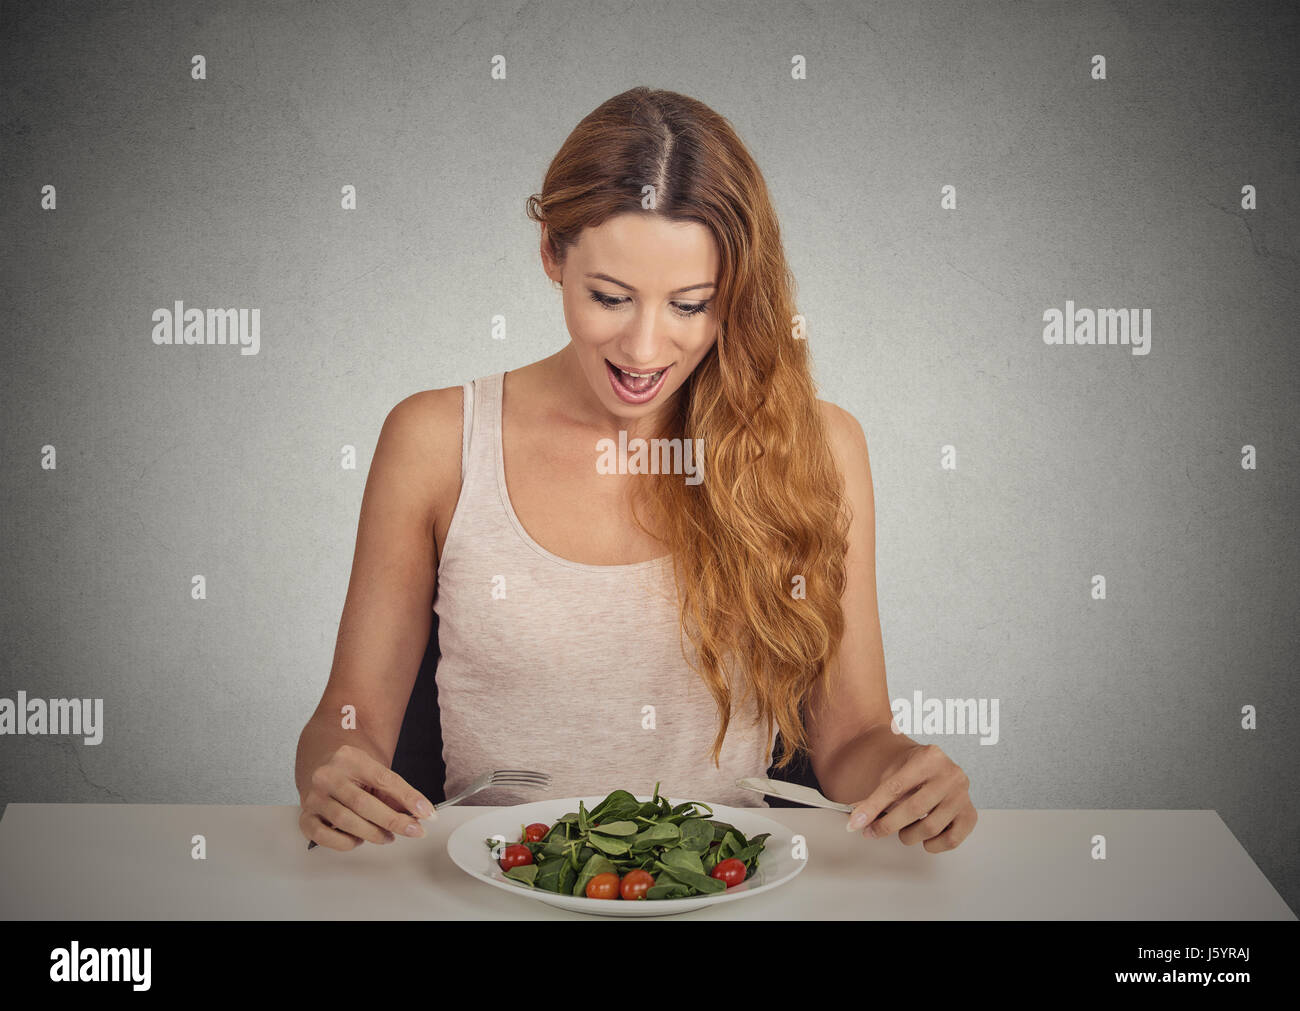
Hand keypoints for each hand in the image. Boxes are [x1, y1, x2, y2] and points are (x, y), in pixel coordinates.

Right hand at [299, 744, 435, 849]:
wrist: (321, 766)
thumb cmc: (352, 772)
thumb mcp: (374, 772)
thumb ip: (394, 792)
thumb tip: (420, 814)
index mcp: (350, 758)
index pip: (385, 779)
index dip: (409, 798)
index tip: (427, 813)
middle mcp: (327, 775)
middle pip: (364, 804)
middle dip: (393, 821)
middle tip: (413, 831)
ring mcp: (313, 796)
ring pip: (346, 821)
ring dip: (372, 833)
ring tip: (387, 836)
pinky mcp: (305, 816)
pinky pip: (324, 836)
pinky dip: (345, 843)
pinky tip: (358, 839)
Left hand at [845, 743, 975, 852]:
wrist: (933, 764)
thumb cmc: (911, 769)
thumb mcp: (891, 773)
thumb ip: (875, 797)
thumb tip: (856, 821)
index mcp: (929, 757)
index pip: (895, 787)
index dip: (872, 808)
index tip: (855, 823)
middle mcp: (950, 774)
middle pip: (913, 810)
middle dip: (888, 825)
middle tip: (874, 831)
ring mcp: (962, 795)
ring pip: (930, 828)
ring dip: (909, 836)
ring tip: (903, 831)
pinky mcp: (970, 813)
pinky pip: (951, 840)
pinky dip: (934, 845)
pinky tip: (925, 838)